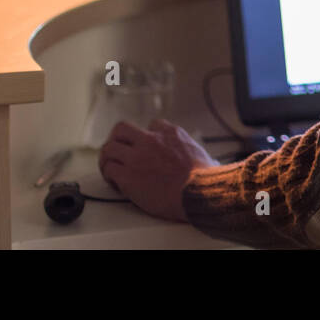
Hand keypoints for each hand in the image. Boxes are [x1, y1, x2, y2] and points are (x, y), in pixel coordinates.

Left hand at [98, 119, 218, 222]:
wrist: (198, 193)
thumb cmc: (204, 179)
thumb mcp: (204, 154)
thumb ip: (197, 155)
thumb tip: (212, 163)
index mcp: (170, 134)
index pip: (151, 126)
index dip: (146, 137)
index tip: (146, 148)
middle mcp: (150, 141)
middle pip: (121, 129)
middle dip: (117, 139)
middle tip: (118, 151)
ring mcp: (137, 157)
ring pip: (109, 148)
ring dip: (108, 158)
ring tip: (111, 168)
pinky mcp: (128, 176)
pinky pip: (109, 170)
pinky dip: (110, 176)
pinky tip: (116, 184)